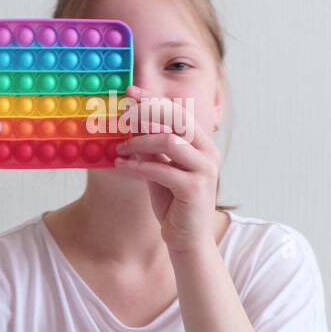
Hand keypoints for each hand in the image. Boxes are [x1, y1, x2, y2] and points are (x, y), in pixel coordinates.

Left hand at [113, 86, 221, 252]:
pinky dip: (138, 166)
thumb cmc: (174, 204)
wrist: (188, 239)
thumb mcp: (161, 169)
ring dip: (140, 142)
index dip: (154, 100)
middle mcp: (209, 153)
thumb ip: (153, 148)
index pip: (179, 112)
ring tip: (121, 148)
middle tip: (124, 113)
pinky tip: (122, 165)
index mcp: (203, 144)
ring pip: (170, 141)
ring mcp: (205, 170)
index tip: (131, 92)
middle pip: (178, 119)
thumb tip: (132, 123)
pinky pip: (162, 169)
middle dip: (148, 112)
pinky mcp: (195, 189)